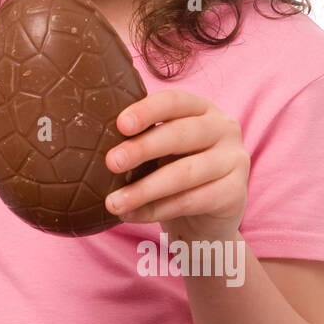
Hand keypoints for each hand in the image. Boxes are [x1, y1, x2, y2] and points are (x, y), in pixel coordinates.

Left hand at [102, 89, 249, 243]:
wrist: (205, 222)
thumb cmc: (171, 176)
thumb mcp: (158, 152)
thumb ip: (139, 138)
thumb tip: (85, 137)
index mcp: (202, 109)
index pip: (175, 101)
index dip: (147, 111)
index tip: (119, 125)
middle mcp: (224, 128)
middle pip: (181, 135)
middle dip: (142, 148)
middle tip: (110, 162)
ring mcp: (236, 160)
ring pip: (185, 173)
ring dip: (144, 189)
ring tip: (112, 202)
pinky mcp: (238, 193)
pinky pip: (193, 201)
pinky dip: (157, 209)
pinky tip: (131, 216)